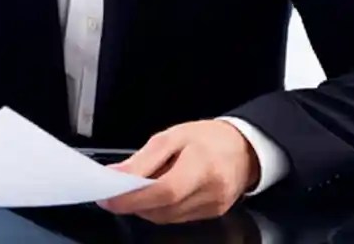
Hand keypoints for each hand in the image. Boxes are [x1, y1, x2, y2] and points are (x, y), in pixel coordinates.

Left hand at [99, 120, 259, 223]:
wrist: (244, 148)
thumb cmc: (208, 138)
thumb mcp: (172, 136)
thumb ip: (143, 159)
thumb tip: (117, 174)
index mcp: (201, 166)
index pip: (164, 191)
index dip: (134, 198)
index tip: (109, 198)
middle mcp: (211, 191)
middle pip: (163, 209)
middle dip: (134, 203)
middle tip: (113, 193)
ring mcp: (214, 206)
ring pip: (167, 217)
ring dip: (145, 207)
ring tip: (134, 190)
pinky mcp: (213, 214)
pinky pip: (178, 217)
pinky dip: (161, 208)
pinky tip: (155, 195)